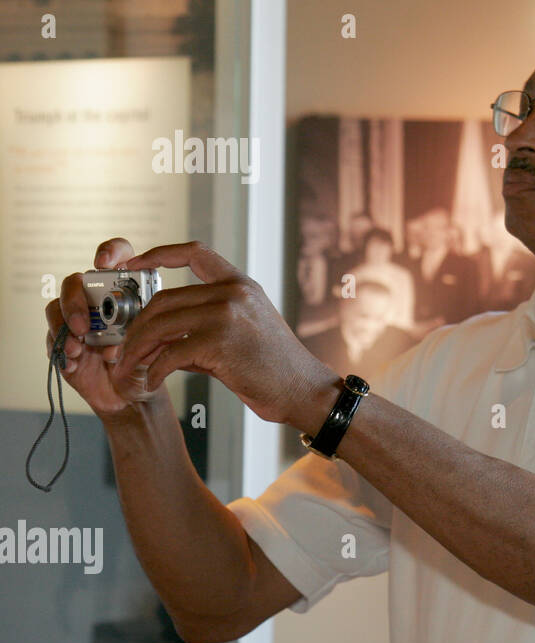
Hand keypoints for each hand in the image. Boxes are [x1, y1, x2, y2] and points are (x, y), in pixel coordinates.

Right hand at [44, 237, 168, 418]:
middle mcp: (97, 300)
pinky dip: (63, 350)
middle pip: (75, 282)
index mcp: (124, 290)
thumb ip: (153, 326)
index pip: (116, 257)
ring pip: (56, 308)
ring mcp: (77, 320)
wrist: (135, 393)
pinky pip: (53, 340)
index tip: (104, 263)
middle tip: (85, 324)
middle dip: (75, 301)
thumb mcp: (160, 340)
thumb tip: (142, 324)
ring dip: (65, 327)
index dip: (110, 252)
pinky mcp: (63, 343)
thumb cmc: (148, 360)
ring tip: (80, 348)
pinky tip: (75, 362)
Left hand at [111, 240, 335, 423]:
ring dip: (137, 350)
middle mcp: (233, 292)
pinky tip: (152, 381)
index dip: (159, 254)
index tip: (134, 264)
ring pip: (160, 325)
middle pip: (164, 298)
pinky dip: (153, 370)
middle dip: (136, 326)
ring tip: (129, 368)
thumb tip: (159, 338)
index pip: (194, 253)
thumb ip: (203, 325)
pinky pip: (170, 353)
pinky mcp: (219, 342)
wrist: (303, 389)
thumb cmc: (274, 367)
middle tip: (124, 348)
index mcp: (241, 284)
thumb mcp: (244, 331)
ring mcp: (227, 314)